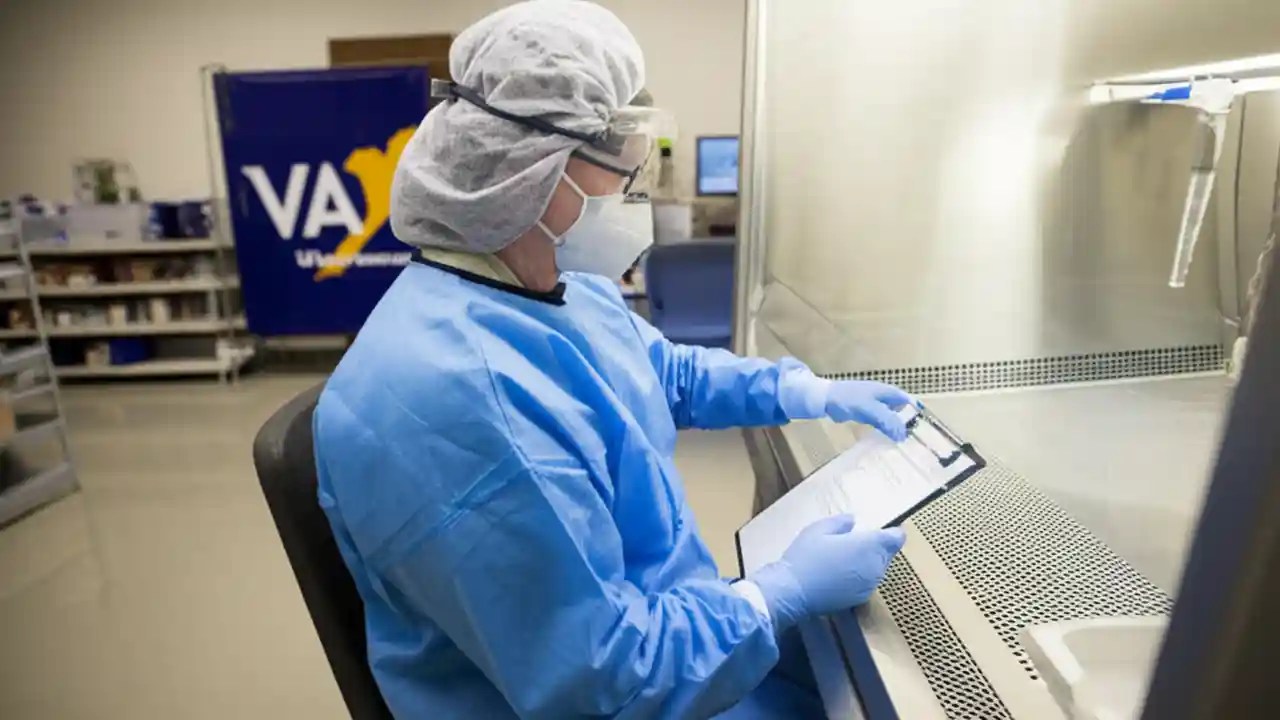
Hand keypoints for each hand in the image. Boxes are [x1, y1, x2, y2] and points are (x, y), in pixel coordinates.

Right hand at [750, 515, 905, 630]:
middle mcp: (876, 566)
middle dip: (877, 547)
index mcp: (869, 545)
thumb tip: (853, 521)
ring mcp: (870, 585)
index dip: (891, 532)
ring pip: (878, 569)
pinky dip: (860, 577)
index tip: (880, 530)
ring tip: (844, 559)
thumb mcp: (818, 529)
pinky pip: (868, 582)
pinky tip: (840, 575)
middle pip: (888, 553)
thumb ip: (841, 522)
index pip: (897, 537)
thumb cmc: (806, 557)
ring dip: (868, 562)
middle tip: (853, 543)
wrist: (793, 592)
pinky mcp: (861, 599)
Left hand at [825, 381, 912, 440]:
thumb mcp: (871, 410)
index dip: (919, 417)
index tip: (926, 434)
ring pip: (892, 419)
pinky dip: (885, 432)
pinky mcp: (867, 414)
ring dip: (897, 430)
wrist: (825, 399)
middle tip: (915, 445)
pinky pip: (881, 424)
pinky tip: (887, 443)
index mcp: (890, 392)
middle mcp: (886, 398)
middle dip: (909, 426)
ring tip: (904, 447)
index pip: (911, 404)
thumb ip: (887, 421)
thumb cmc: (848, 399)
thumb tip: (903, 436)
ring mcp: (876, 406)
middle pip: (903, 413)